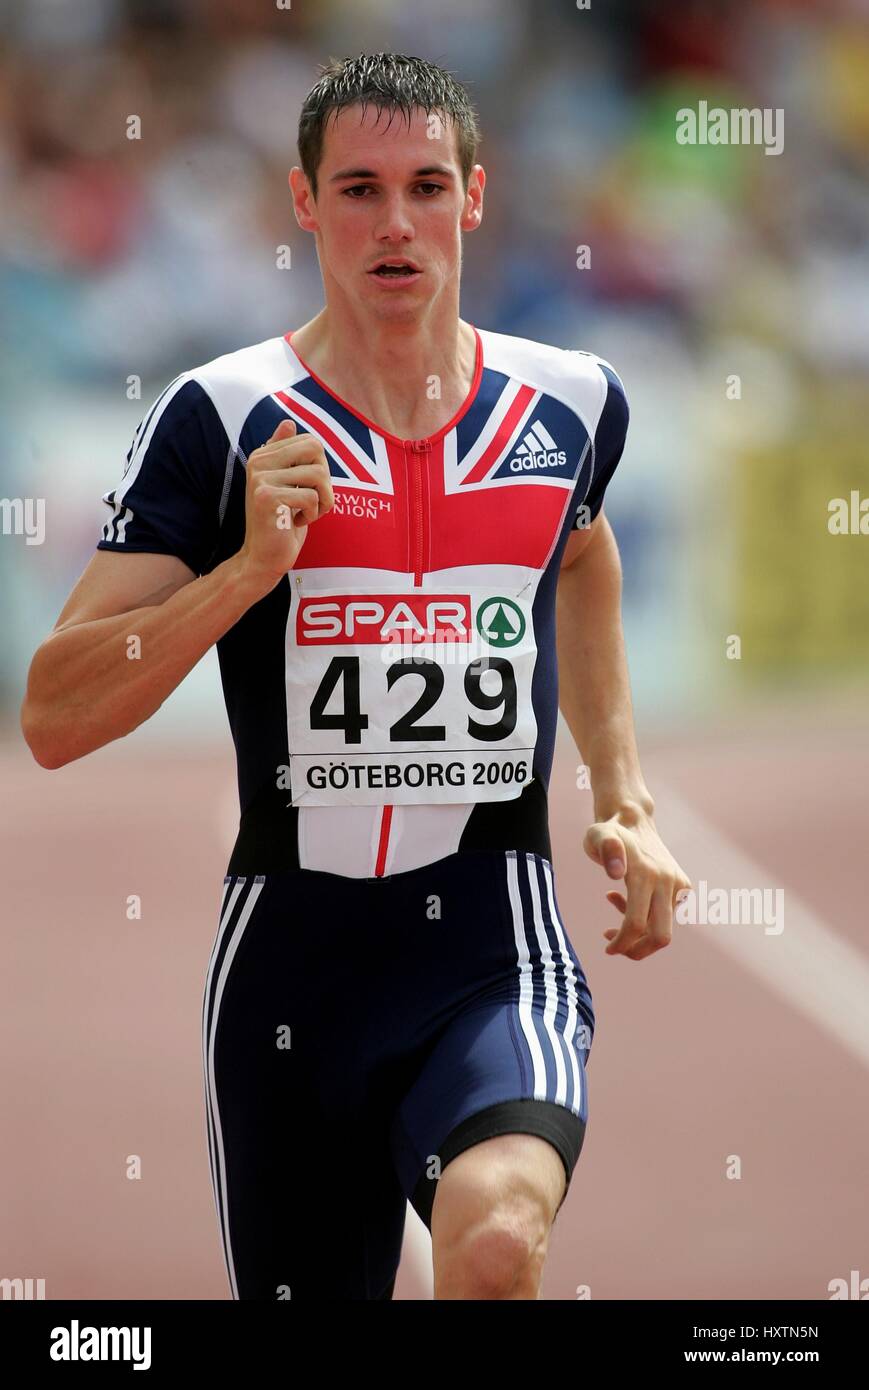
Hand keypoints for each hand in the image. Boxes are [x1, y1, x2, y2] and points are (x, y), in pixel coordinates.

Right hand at [238, 418, 333, 590]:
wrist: (262, 559)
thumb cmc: (281, 523)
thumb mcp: (287, 486)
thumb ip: (286, 455)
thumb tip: (288, 422)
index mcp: (263, 455)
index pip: (311, 442)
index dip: (321, 468)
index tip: (307, 490)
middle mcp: (258, 462)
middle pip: (316, 449)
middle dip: (325, 479)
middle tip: (312, 501)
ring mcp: (260, 479)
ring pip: (318, 474)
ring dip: (322, 500)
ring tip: (306, 514)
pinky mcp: (266, 498)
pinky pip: (312, 496)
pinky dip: (313, 515)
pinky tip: (295, 523)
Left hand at [583, 808, 691, 960]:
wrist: (633, 820)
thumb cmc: (608, 832)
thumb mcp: (596, 835)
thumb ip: (605, 848)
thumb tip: (616, 873)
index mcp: (645, 873)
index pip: (636, 924)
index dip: (622, 943)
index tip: (607, 948)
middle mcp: (666, 880)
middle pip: (660, 936)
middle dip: (638, 950)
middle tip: (614, 946)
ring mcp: (677, 884)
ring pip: (661, 927)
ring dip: (637, 930)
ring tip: (612, 910)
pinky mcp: (682, 887)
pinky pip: (665, 915)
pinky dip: (645, 916)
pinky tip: (624, 899)